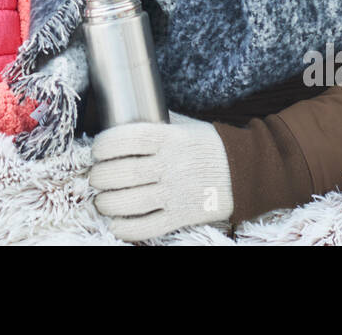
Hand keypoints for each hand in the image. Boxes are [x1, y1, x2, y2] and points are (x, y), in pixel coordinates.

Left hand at [89, 116, 234, 241]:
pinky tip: (115, 223)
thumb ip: (158, 123)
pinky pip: (147, 226)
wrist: (246, 172)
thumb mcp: (185, 126)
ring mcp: (177, 192)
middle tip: (95, 177)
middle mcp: (172, 164)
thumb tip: (126, 114)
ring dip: (107, 203)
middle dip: (100, 176)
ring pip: (130, 202)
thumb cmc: (210, 146)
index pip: (127, 139)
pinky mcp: (182, 215)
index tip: (96, 150)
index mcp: (170, 138)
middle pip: (123, 173)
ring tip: (101, 200)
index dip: (104, 145)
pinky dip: (125, 228)